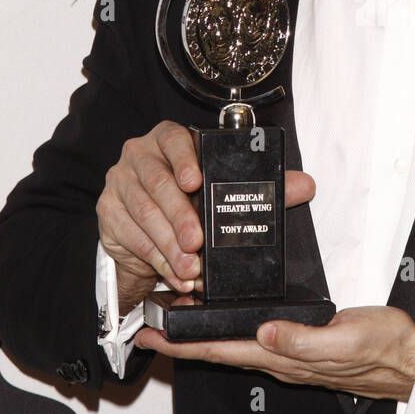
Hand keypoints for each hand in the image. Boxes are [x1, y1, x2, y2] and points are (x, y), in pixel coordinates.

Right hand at [96, 119, 314, 315]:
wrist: (148, 227)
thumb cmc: (191, 200)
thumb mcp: (223, 191)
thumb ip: (263, 186)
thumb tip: (305, 185)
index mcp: (169, 140)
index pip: (174, 139)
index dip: (184, 159)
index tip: (196, 183)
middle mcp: (140, 156)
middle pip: (158, 183)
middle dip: (180, 216)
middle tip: (197, 242)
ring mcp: (121, 183)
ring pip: (144, 214)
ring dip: (169, 246)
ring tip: (191, 268)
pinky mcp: (109, 212)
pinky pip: (132, 236)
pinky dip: (156, 259)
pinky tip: (175, 273)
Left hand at [134, 306, 414, 402]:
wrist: (411, 359)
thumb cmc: (383, 348)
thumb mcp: (346, 339)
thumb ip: (304, 341)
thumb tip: (266, 333)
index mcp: (285, 357)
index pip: (222, 351)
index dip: (184, 345)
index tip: (152, 336)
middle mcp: (281, 359)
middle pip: (219, 350)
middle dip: (180, 341)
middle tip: (146, 327)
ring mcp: (290, 354)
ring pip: (234, 345)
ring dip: (202, 336)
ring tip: (175, 321)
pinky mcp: (301, 344)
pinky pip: (255, 339)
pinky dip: (231, 330)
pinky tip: (227, 320)